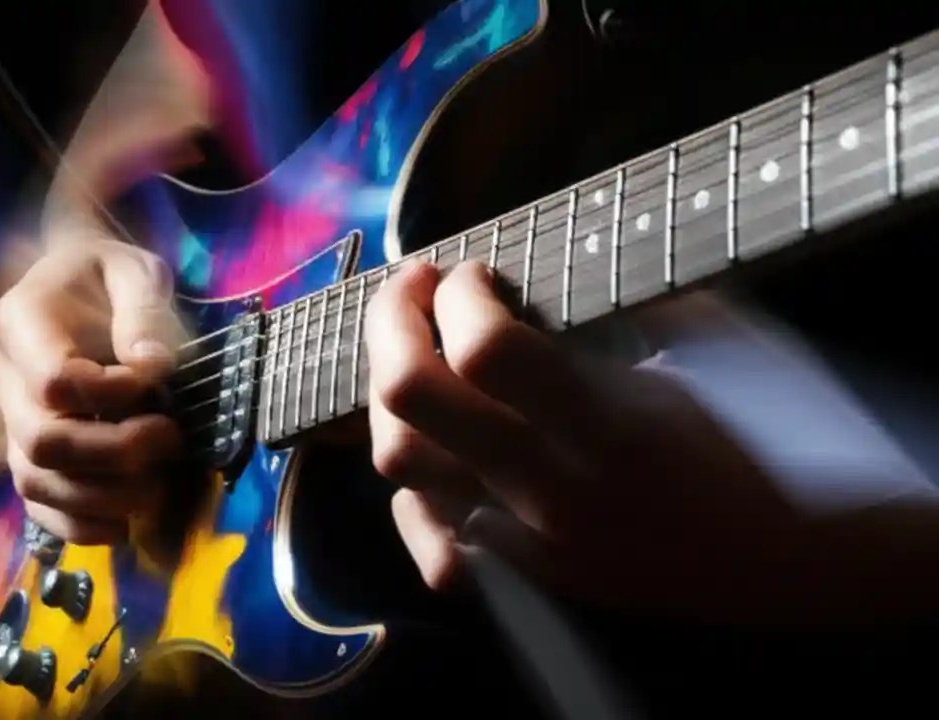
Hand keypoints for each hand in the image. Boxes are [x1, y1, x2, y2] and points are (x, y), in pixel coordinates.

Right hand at [0, 239, 186, 544]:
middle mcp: (2, 377)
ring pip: (36, 481)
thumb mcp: (134, 269)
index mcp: (21, 322)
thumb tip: (152, 366)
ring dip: (103, 497)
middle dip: (114, 453)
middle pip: (42, 440)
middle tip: (170, 439)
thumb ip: (143, 309)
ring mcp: (9, 420)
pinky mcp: (26, 454)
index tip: (155, 384)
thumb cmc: (109, 277)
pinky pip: (38, 505)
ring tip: (157, 486)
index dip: (110, 395)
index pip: (53, 381)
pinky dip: (80, 526)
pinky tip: (125, 522)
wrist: (82, 287)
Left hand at [364, 259, 938, 622]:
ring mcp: (530, 542)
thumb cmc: (767, 439)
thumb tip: (539, 263)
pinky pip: (428, 532)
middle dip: (393, 320)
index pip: (484, 349)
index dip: (457, 292)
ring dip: (389, 394)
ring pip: (398, 464)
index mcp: (614, 426)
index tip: (471, 271)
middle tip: (416, 285)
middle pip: (411, 399)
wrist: (796, 561)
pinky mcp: (524, 576)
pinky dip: (414, 483)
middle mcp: (555, 490)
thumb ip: (619, 302)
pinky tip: (441, 445)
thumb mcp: (713, 348)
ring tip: (418, 352)